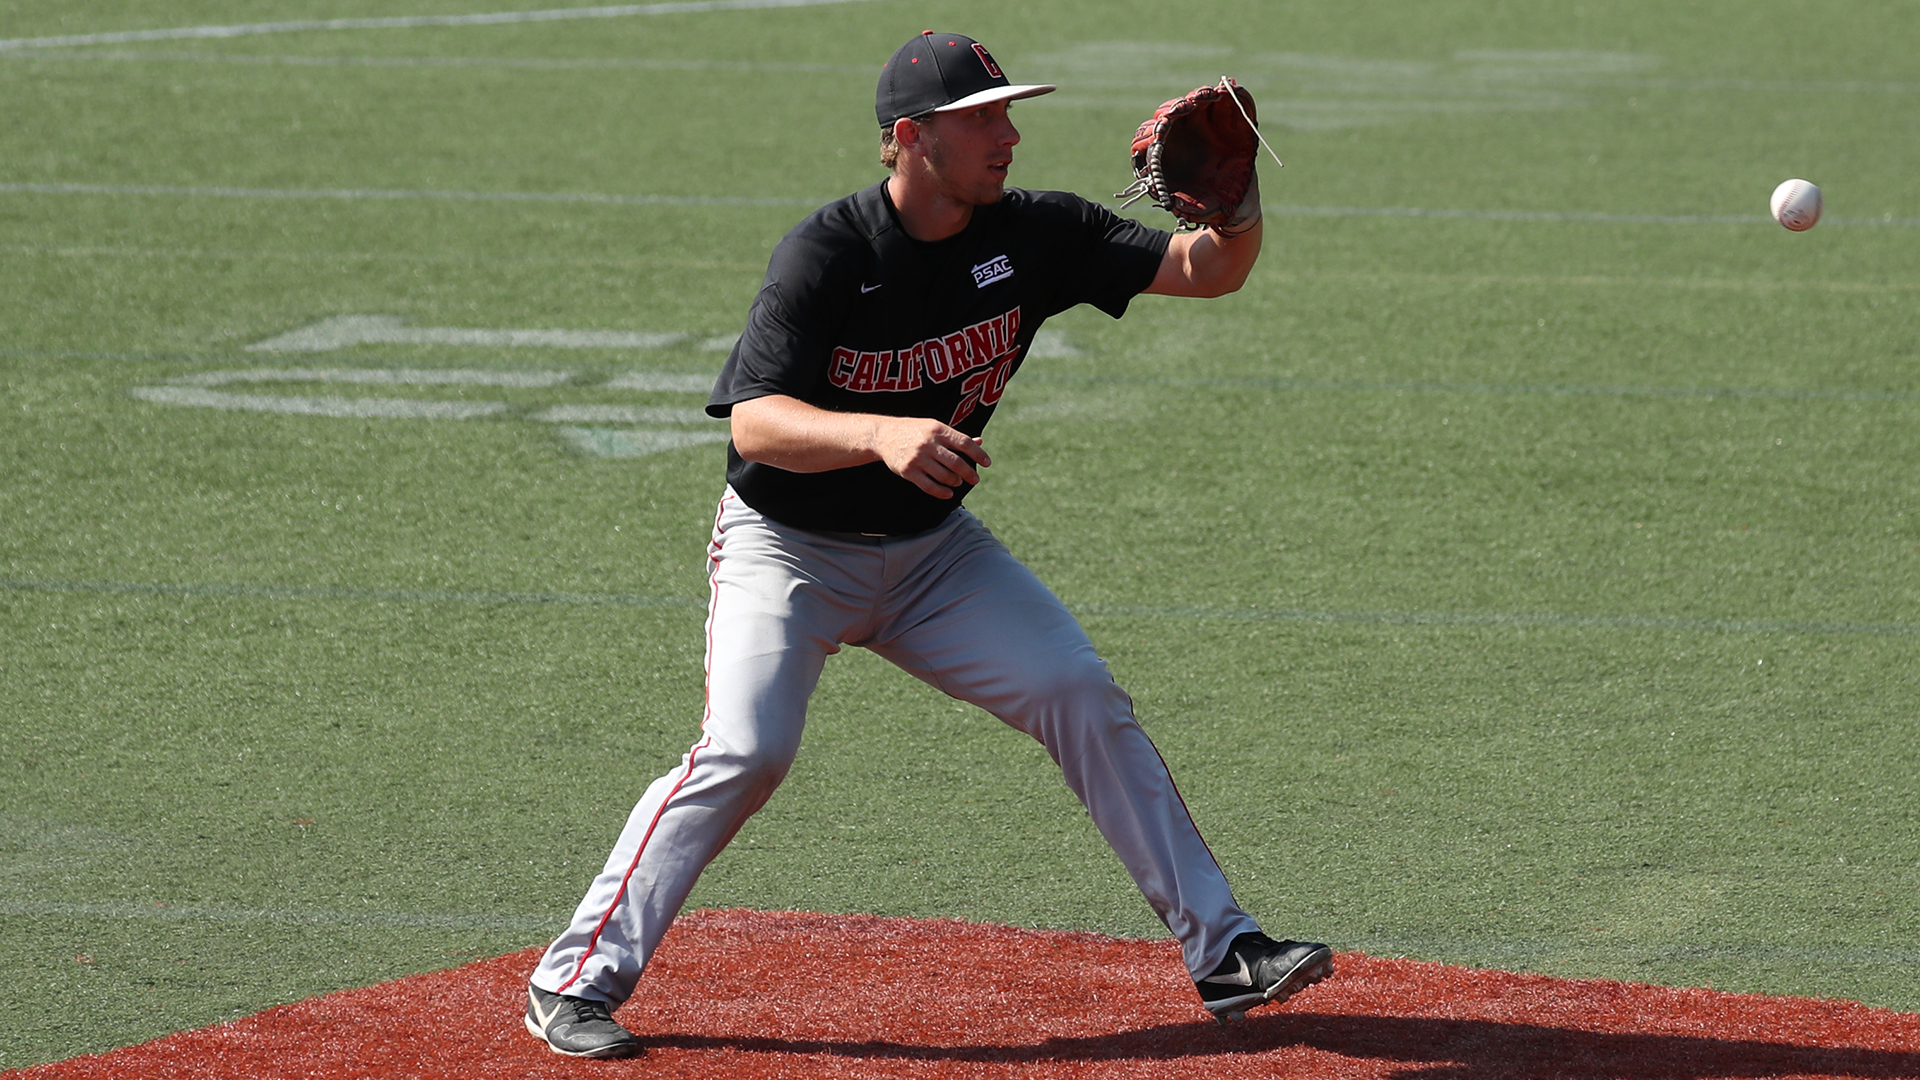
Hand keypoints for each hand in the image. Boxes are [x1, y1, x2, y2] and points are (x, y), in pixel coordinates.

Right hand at [871, 416, 990, 497]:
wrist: (883, 435)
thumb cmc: (915, 430)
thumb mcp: (935, 427)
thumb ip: (956, 437)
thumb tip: (980, 442)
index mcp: (938, 430)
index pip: (964, 443)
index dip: (978, 454)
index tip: (987, 463)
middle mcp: (928, 443)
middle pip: (956, 462)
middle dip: (969, 473)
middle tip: (975, 479)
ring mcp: (918, 458)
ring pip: (944, 476)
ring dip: (955, 482)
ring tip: (958, 482)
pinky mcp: (908, 471)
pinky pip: (929, 486)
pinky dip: (941, 492)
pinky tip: (948, 493)